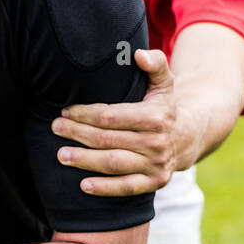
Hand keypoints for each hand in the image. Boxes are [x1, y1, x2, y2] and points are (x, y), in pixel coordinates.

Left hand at [51, 48, 182, 196]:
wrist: (187, 138)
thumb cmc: (163, 107)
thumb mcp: (164, 83)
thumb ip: (155, 63)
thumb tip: (138, 54)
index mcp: (154, 117)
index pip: (110, 116)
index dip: (85, 114)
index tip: (65, 111)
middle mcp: (156, 142)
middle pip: (107, 139)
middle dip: (78, 134)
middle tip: (56, 129)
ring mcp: (156, 165)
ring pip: (113, 163)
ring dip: (84, 160)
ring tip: (61, 155)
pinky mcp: (155, 183)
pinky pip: (127, 188)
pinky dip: (104, 188)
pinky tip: (83, 185)